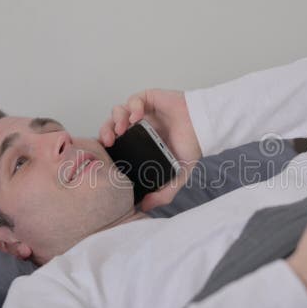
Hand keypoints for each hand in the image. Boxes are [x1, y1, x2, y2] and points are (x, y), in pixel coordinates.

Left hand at [98, 89, 201, 210]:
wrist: (204, 129)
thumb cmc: (191, 148)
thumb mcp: (177, 176)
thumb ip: (163, 194)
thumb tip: (144, 208)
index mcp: (140, 143)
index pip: (115, 143)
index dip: (105, 146)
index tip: (102, 154)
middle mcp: (139, 128)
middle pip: (112, 126)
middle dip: (106, 131)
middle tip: (108, 141)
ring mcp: (144, 112)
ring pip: (119, 111)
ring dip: (116, 118)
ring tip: (122, 128)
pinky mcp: (149, 99)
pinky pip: (134, 100)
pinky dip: (132, 106)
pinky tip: (137, 116)